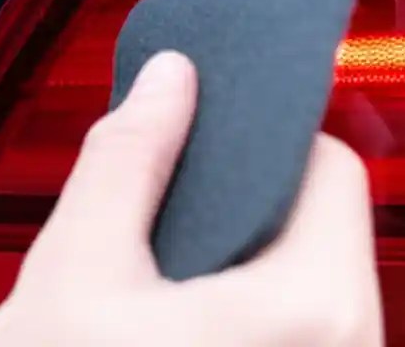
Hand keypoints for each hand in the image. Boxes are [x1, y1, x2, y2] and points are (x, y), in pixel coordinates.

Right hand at [0, 52, 383, 346]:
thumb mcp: (75, 269)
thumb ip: (128, 159)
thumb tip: (167, 82)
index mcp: (311, 312)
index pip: (329, 167)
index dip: (254, 134)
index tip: (202, 133)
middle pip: (318, 228)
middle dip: (235, 208)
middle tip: (156, 223)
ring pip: (302, 285)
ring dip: (233, 265)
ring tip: (151, 287)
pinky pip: (291, 334)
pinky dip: (239, 315)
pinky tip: (168, 328)